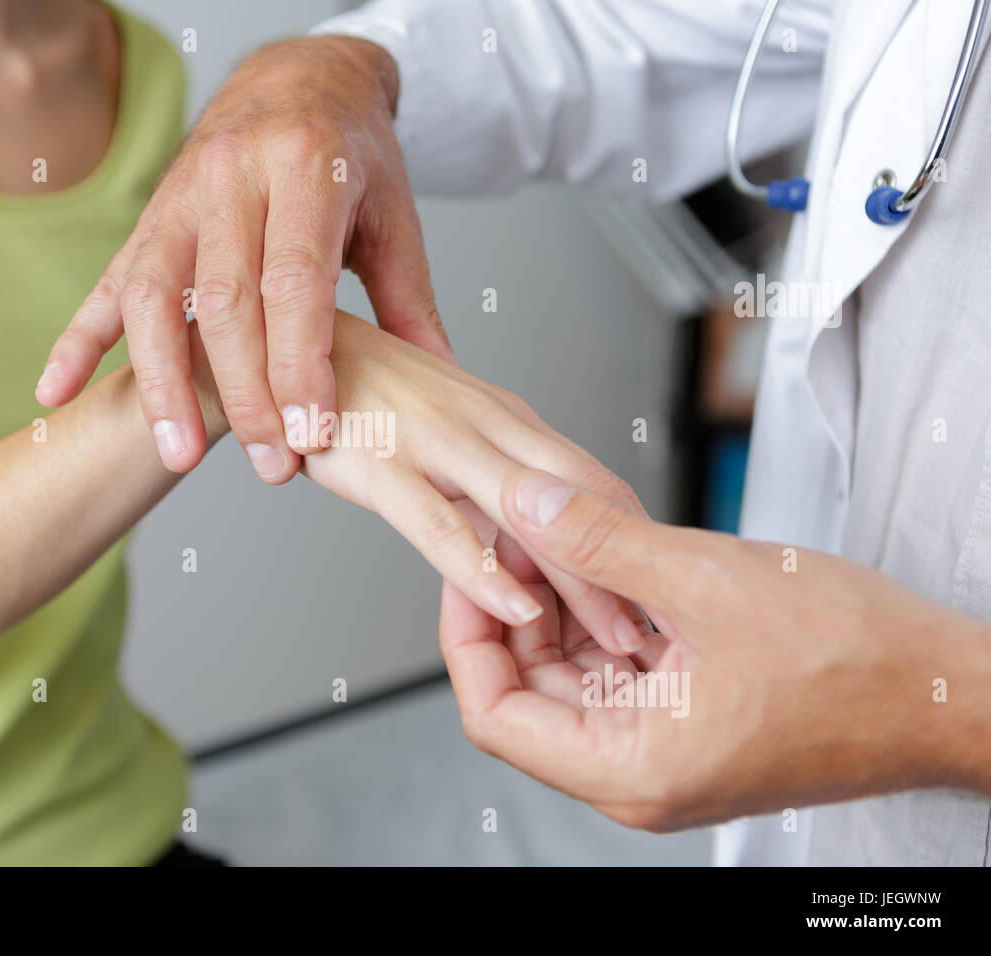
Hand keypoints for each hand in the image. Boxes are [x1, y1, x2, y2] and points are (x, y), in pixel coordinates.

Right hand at [36, 35, 451, 484]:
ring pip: (155, 296)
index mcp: (303, 167)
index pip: (294, 280)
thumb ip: (409, 299)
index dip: (299, 362)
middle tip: (272, 462)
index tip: (311, 432)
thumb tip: (440, 378)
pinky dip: (78, 340)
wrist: (295, 77)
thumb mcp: (394, 214)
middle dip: (245, 391)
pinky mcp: (148, 221)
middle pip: (225, 298)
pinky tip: (56, 392)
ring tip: (178, 456)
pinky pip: (106, 283)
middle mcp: (231, 178)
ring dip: (162, 382)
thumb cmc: (348, 153)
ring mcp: (178, 198)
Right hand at [288, 312, 650, 644]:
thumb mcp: (439, 425)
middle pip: (581, 498)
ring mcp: (435, 438)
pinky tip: (512, 608)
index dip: (633, 538)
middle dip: (628, 568)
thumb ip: (485, 466)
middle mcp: (483, 420)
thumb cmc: (355, 388)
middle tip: (659, 630)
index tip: (659, 593)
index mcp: (502, 415)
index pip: (590, 480)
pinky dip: (484, 571)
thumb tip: (530, 517)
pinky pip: (442, 525)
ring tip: (612, 637)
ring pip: (530, 515)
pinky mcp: (381, 461)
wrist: (276, 341)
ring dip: (579, 582)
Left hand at [439, 470, 990, 829]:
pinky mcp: (692, 722)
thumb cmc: (856, 662)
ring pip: (574, 674)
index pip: (495, 713)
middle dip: (517, 604)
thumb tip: (525, 503)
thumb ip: (600, 540)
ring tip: (561, 531)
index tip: (471, 566)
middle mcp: (637, 772)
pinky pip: (621, 671)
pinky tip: (610, 559)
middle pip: (530, 688)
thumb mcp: (706, 581)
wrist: (948, 692)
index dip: (466, 633)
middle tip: (517, 529)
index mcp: (628, 767)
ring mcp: (665, 749)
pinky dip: (606, 616)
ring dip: (562, 604)